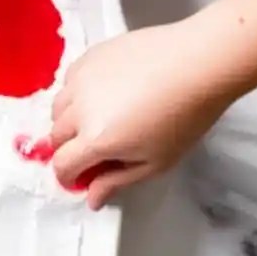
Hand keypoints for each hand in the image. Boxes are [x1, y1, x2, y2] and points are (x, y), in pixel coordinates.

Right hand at [50, 20, 237, 208]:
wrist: (201, 62)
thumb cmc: (185, 117)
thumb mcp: (156, 162)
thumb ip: (117, 181)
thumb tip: (91, 199)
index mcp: (96, 140)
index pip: (62, 166)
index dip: (69, 177)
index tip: (84, 177)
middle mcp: (79, 110)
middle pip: (55, 136)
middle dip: (70, 148)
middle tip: (96, 148)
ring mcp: (81, 80)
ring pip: (58, 107)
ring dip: (69, 120)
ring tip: (97, 118)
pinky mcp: (89, 57)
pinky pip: (69, 81)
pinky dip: (77, 93)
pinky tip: (102, 93)